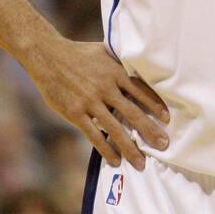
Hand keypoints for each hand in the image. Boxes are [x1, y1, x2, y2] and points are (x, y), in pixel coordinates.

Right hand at [27, 38, 169, 169]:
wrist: (48, 55)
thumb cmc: (78, 52)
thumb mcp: (103, 51)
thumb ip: (120, 61)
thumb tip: (138, 64)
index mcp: (115, 72)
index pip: (141, 91)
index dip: (155, 106)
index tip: (167, 120)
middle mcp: (106, 88)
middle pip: (133, 113)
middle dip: (150, 131)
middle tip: (163, 146)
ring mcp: (90, 102)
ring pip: (115, 129)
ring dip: (130, 147)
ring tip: (141, 163)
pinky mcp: (75, 112)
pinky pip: (93, 135)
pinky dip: (105, 149)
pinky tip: (114, 161)